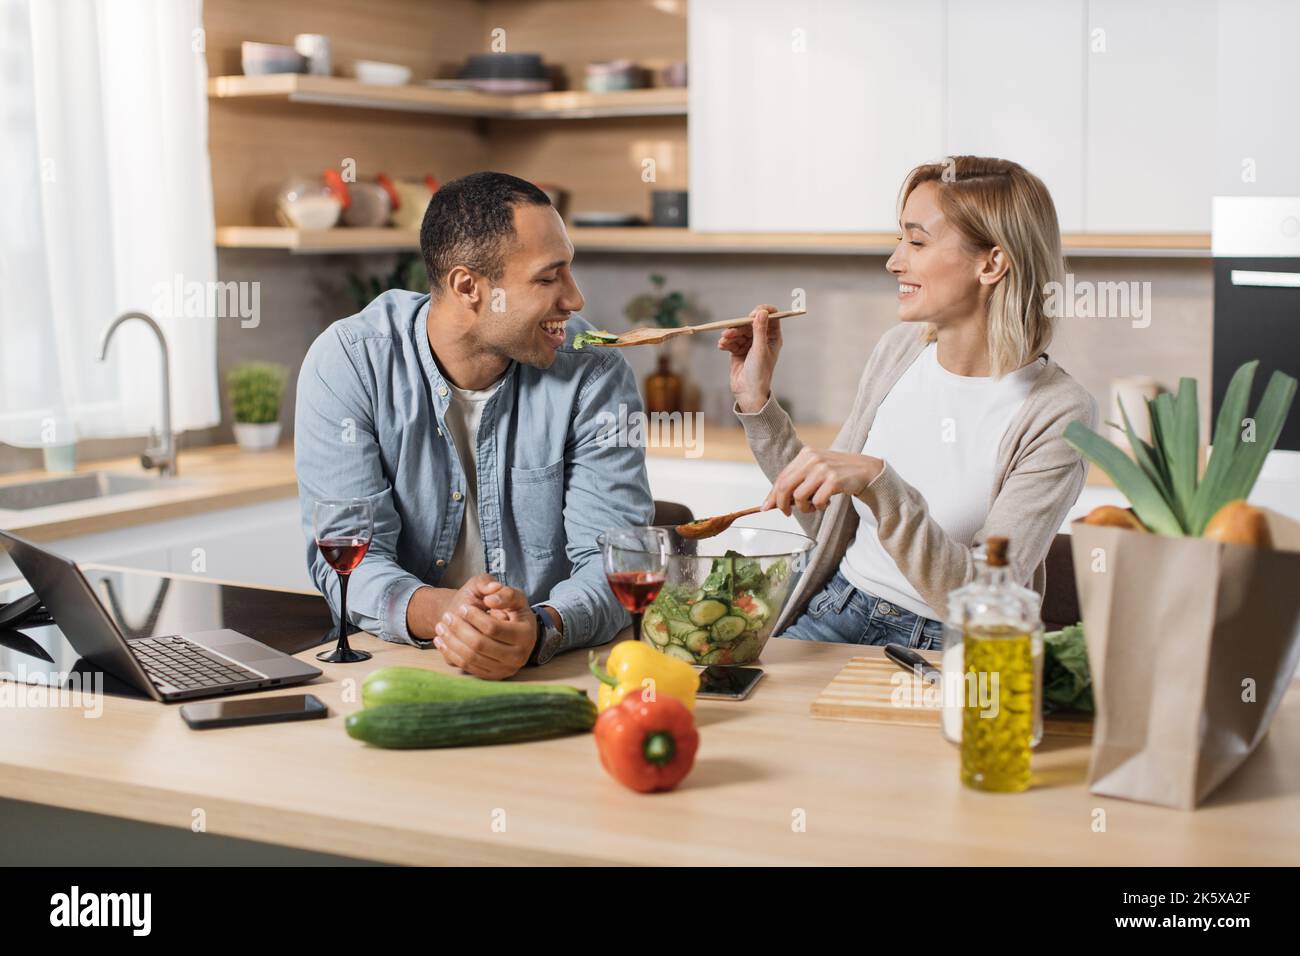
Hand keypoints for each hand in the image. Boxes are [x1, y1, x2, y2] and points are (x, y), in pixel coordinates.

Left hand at [433, 575, 534, 679]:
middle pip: (480, 644)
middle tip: (446, 616)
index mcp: (526, 634)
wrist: (509, 630)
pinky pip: (467, 667)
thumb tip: (490, 599)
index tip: (462, 607)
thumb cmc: (509, 610)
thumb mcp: (512, 595)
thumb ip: (505, 592)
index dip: (474, 617)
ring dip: (451, 642)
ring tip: (440, 627)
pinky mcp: (493, 676)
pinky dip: (451, 654)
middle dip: (459, 629)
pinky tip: (441, 641)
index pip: (493, 628)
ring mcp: (505, 669)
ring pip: (471, 658)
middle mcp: (519, 656)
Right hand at [718, 304, 782, 412]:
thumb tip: (762, 311)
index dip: (760, 312)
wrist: (748, 392)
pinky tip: (722, 346)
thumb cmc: (759, 373)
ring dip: (730, 335)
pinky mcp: (738, 351)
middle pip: (749, 323)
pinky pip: (732, 341)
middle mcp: (762, 339)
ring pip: (739, 332)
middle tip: (729, 332)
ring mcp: (750, 345)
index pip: (770, 316)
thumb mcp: (760, 350)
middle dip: (738, 327)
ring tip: (724, 341)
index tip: (750, 315)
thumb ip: (760, 330)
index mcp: (773, 337)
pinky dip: (726, 342)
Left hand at [762, 448, 884, 514]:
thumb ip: (797, 481)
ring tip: (814, 506)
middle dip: (782, 504)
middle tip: (788, 513)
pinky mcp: (834, 480)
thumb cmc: (838, 473)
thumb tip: (771, 502)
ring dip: (804, 508)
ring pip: (800, 496)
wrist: (866, 470)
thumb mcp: (816, 470)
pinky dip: (819, 507)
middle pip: (785, 486)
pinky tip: (826, 503)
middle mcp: (813, 459)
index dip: (773, 494)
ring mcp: (823, 469)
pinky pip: (817, 501)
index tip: (767, 507)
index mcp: (805, 455)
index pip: (782, 477)